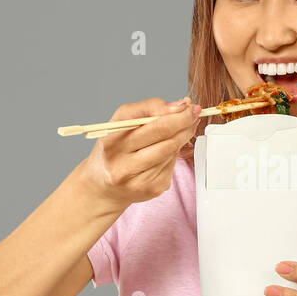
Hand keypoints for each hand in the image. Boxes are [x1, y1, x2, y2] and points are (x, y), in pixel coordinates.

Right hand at [79, 96, 200, 211]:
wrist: (103, 185)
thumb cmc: (113, 148)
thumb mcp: (120, 121)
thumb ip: (147, 109)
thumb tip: (178, 106)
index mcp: (112, 144)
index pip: (153, 127)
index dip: (176, 115)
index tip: (187, 105)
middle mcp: (123, 166)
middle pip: (166, 141)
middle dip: (185, 124)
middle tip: (194, 112)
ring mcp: (139, 181)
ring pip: (172, 152)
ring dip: (182, 137)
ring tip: (183, 127)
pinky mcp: (152, 189)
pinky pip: (172, 165)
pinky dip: (173, 153)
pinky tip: (166, 149)